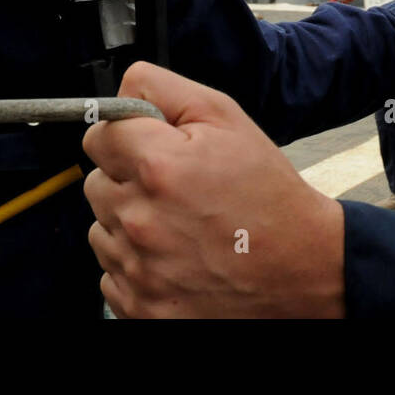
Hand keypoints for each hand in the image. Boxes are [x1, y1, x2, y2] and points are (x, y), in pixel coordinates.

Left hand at [82, 62, 344, 318]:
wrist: (298, 267)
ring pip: (101, 228)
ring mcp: (137, 269)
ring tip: (178, 223)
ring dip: (129, 223)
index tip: (153, 147)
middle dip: (128, 179)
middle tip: (174, 187)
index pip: (99, 135)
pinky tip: (174, 255)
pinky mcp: (139, 305)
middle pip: (95, 183)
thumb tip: (123, 89)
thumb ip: (164, 91)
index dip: (128, 136)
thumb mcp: (227, 118)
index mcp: (159, 167)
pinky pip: (111, 273)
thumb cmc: (266, 194)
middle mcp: (139, 220)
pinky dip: (135, 263)